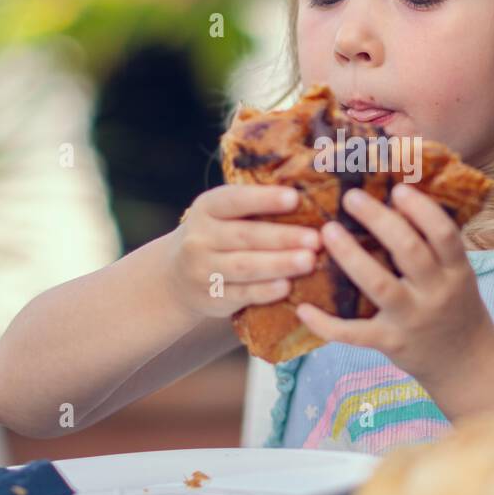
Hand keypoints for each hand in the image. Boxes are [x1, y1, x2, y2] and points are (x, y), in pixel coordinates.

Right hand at [163, 184, 321, 321]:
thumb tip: (308, 197)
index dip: (264, 199)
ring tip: (309, 261)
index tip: (294, 198)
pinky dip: (265, 291)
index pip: (235, 200)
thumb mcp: (222, 214)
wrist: (176, 277)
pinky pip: (242, 294)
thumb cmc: (217, 236)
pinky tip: (287, 287)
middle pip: (245, 236)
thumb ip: (254, 206)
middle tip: (316, 238)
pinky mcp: (212, 297)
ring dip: (279, 264)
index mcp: (207, 208)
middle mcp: (200, 238)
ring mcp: (203, 270)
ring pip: (244, 267)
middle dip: (283, 237)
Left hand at [294, 182, 493, 386]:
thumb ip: (434, 245)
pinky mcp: (390, 343)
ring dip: (351, 256)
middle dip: (379, 221)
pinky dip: (326, 323)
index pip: (443, 234)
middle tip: (351, 197)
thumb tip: (397, 198)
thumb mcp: (458, 274)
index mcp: (456, 270)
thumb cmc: (456, 306)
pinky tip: (303, 308)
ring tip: (327, 232)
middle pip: (408, 251)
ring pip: (379, 285)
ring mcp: (412, 319)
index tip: (398, 189)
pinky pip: (354, 333)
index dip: (421, 209)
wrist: (467, 363)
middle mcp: (436, 293)